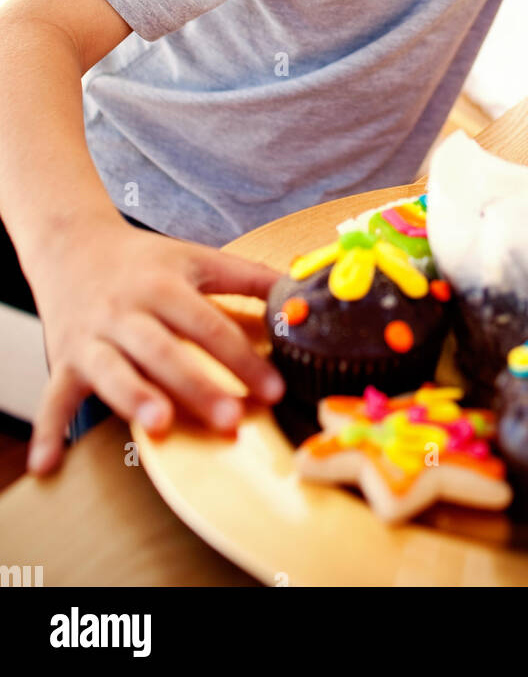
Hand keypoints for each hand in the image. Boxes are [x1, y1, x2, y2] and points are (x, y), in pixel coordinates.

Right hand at [26, 218, 285, 474]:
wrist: (72, 245)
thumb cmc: (143, 260)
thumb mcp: (196, 258)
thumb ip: (247, 278)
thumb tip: (298, 291)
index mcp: (164, 286)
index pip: (209, 325)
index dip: (242, 358)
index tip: (273, 389)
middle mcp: (127, 311)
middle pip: (164, 350)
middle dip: (197, 385)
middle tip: (230, 418)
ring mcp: (93, 337)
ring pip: (113, 370)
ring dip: (134, 398)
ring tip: (159, 425)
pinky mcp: (65, 360)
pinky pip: (54, 397)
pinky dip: (49, 430)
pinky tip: (50, 463)